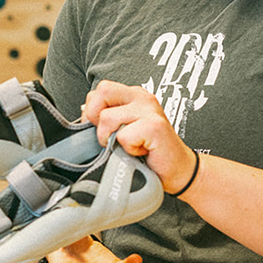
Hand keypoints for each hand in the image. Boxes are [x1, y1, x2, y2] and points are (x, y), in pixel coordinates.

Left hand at [82, 80, 198, 194]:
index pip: (99, 90)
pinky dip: (127, 150)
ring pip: (107, 118)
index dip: (93, 112)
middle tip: (111, 138)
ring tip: (130, 147)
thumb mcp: (124, 130)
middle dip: (97, 120)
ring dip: (112, 140)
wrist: (178, 171)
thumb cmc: (149, 154)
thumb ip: (107, 120)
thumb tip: (84, 120)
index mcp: (133, 95)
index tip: (104, 131)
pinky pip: (123, 136)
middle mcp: (142, 97)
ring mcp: (149, 110)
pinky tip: (141, 152)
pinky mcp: (154, 126)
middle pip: (101, 93)